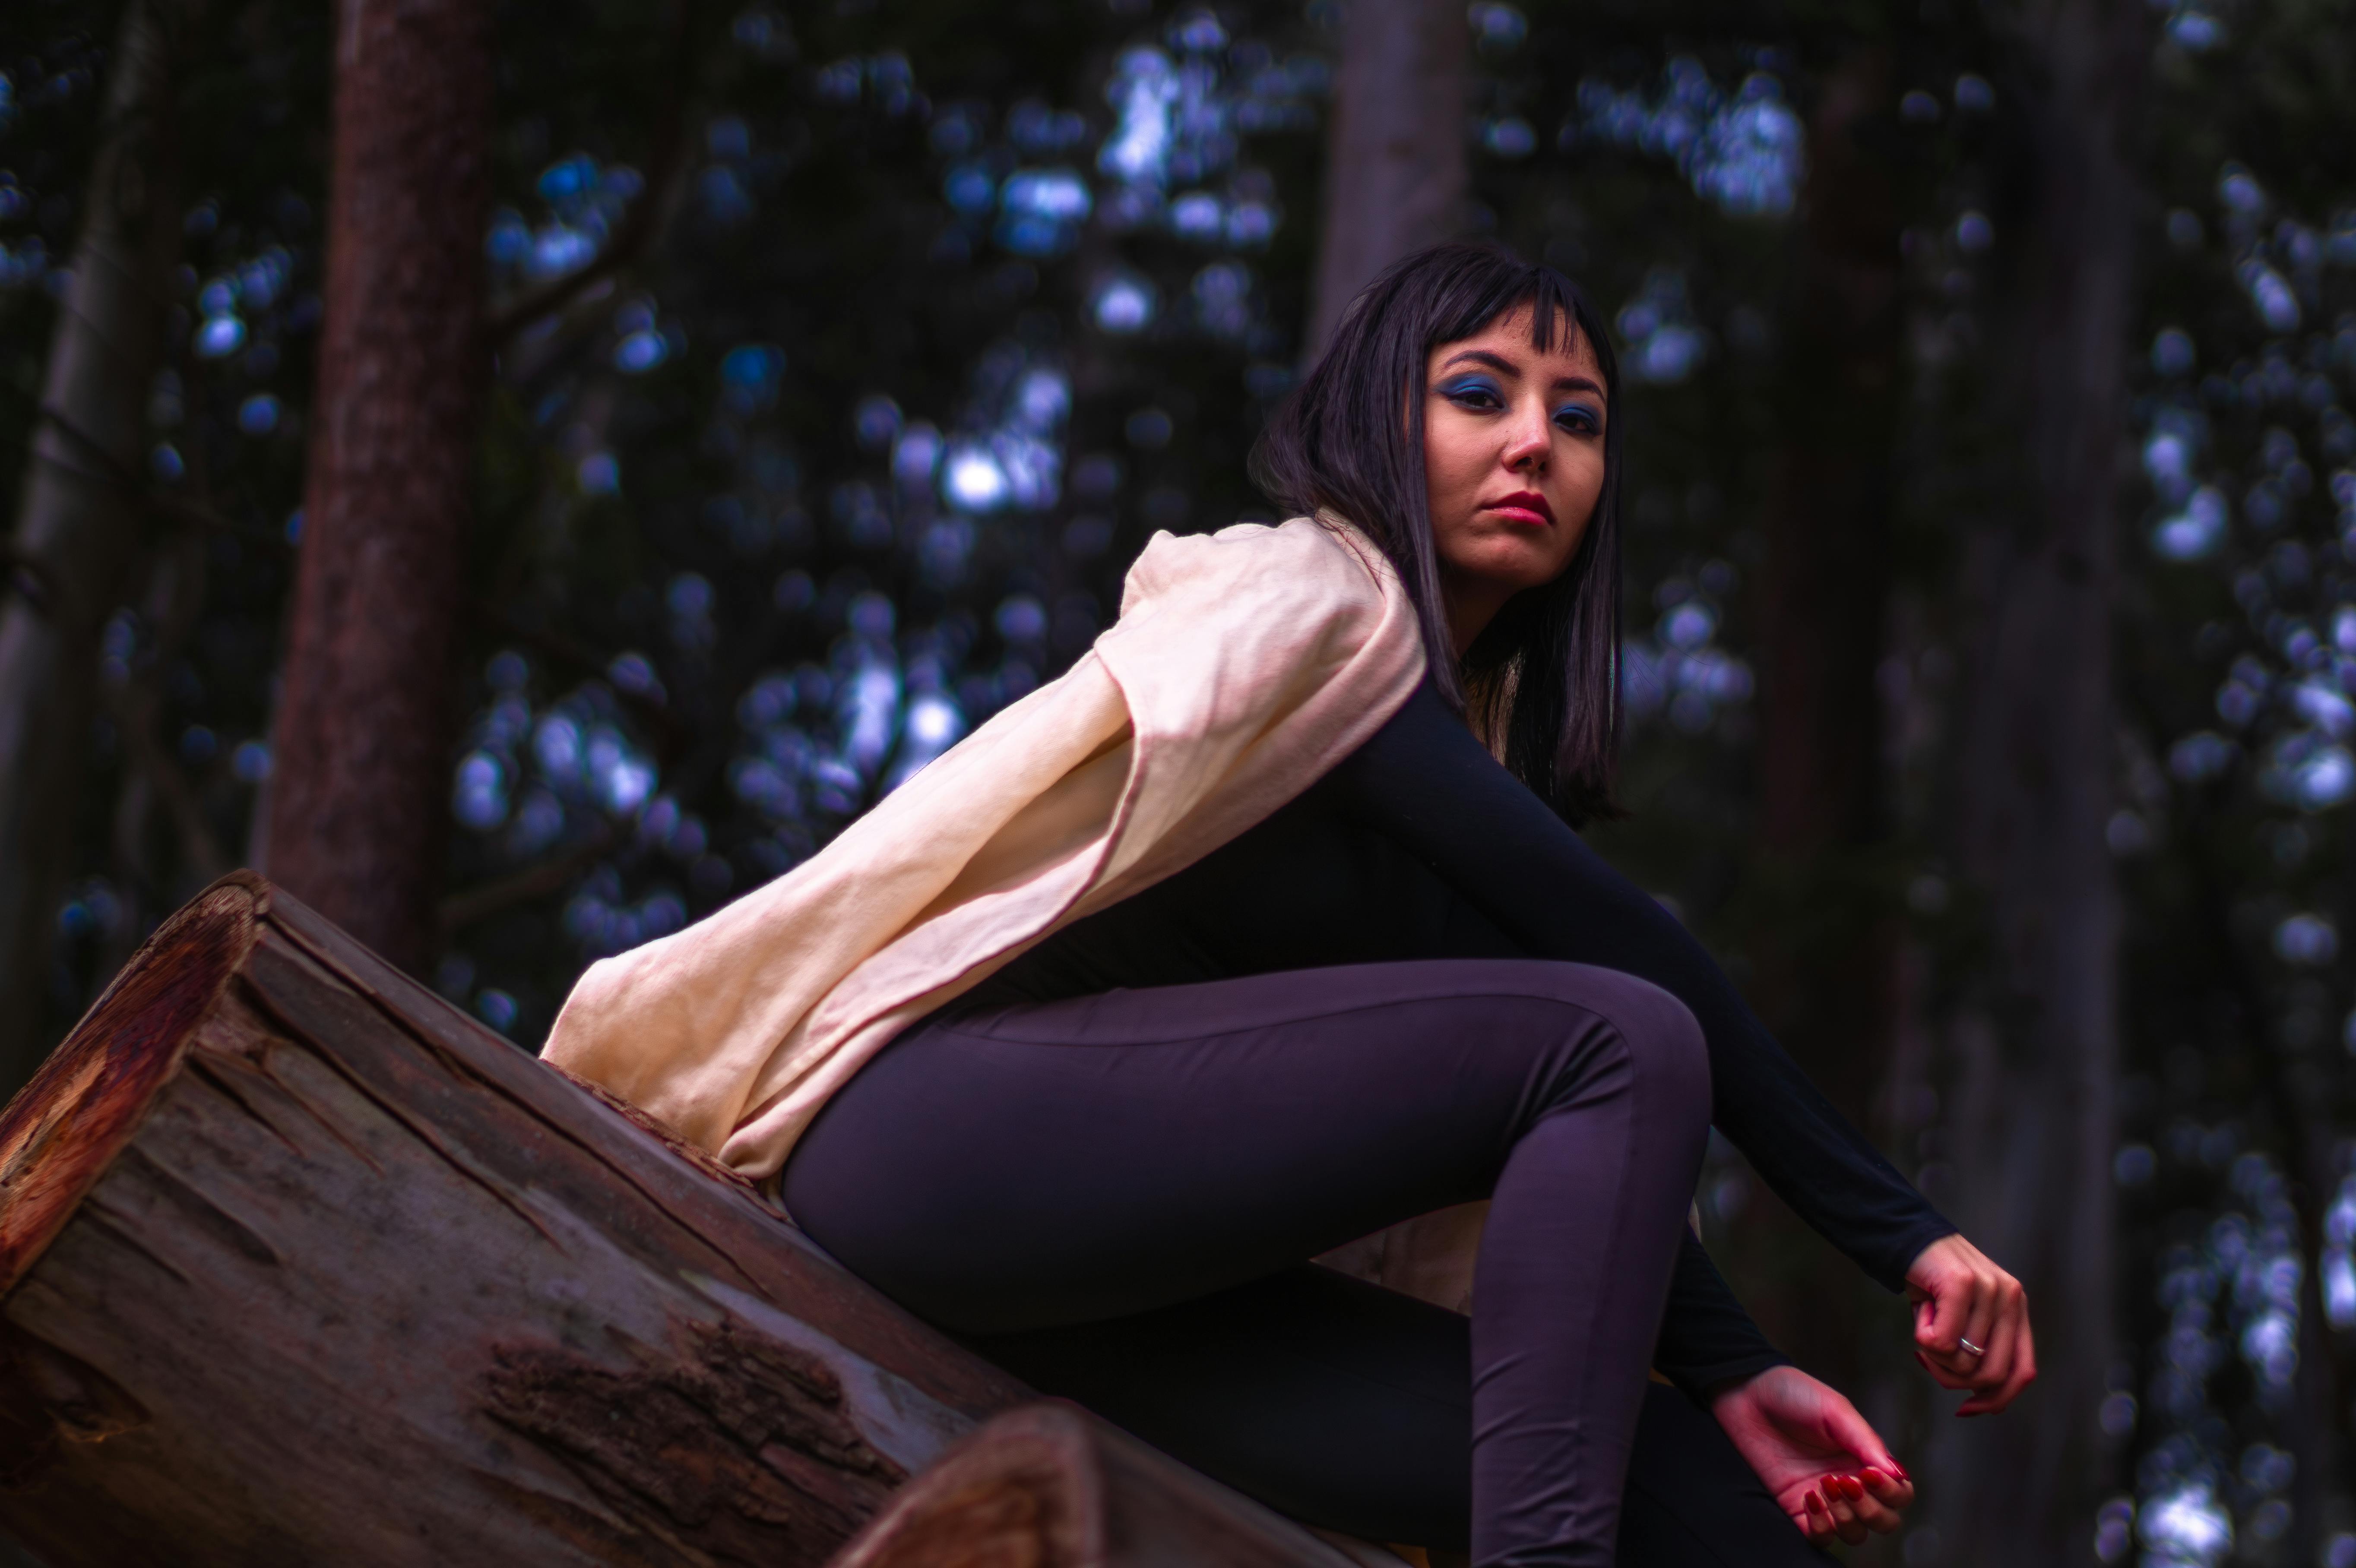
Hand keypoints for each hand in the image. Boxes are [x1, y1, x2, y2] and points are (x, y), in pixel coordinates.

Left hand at [1710, 1366, 1914, 1544]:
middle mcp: (1849, 1483)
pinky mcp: (1795, 1507)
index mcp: (1865, 1459)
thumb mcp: (1835, 1410)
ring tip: (1825, 1485)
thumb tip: (1897, 1475)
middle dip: (1873, 1510)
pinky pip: (1820, 1537)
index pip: (1899, 1494)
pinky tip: (1809, 1497)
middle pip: (1884, 1521)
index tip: (1869, 1473)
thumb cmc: (1794, 1395)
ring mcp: (1824, 1499)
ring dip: (1848, 1517)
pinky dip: (1822, 1526)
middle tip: (1846, 1482)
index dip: (1893, 1492)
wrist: (1746, 1394)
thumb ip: (1867, 1441)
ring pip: (1855, 1534)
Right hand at [1906, 1233, 2034, 1414]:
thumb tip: (1980, 1400)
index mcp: (2016, 1310)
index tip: (1966, 1409)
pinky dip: (1923, 1339)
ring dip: (1934, 1357)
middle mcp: (2011, 1299)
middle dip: (1954, 1379)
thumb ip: (1976, 1352)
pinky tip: (1920, 1315)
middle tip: (1929, 1360)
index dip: (1996, 1400)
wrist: (1909, 1238)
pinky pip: (1941, 1341)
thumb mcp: (1962, 1321)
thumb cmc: (1933, 1286)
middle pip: (1991, 1374)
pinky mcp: (1963, 1284)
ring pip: (1964, 1361)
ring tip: (1924, 1329)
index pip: (2021, 1372)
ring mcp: (1991, 1289)